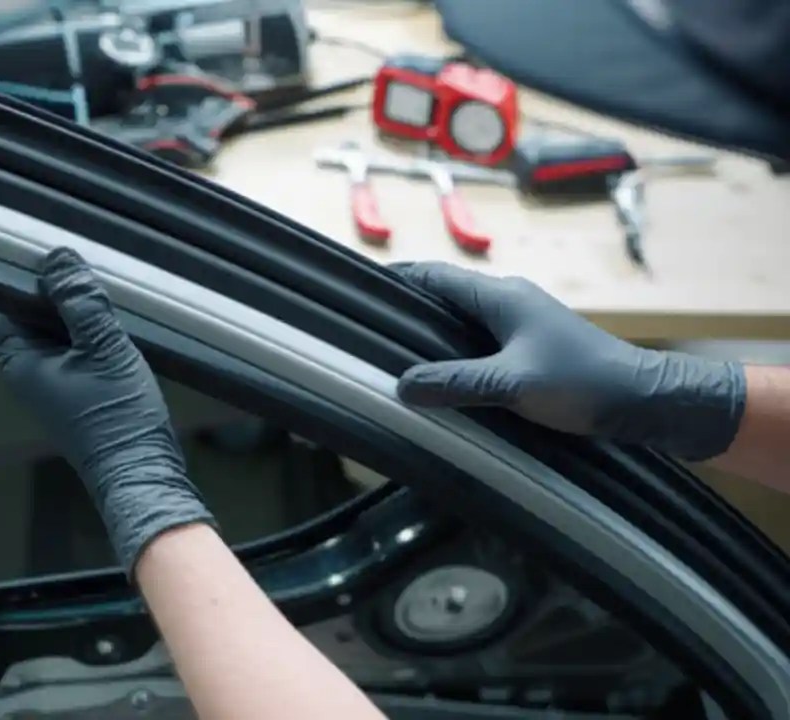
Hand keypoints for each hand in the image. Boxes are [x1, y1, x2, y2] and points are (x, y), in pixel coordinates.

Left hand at [0, 248, 215, 574]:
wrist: (142, 470)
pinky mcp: (78, 389)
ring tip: (103, 286)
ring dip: (76, 309)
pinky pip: (76, 347)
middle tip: (82, 262)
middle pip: (30, 313)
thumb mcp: (103, 345)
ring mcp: (54, 382)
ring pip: (57, 329)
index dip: (20, 275)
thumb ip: (79, 299)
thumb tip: (57, 258)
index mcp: (20, 361)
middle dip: (54, 288)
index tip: (44, 249)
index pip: (2, 303)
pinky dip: (90, 330)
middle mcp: (29, 372)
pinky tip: (115, 318)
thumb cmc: (117, 414)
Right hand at [393, 262, 745, 460]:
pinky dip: (452, 353)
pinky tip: (439, 379)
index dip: (395, 279)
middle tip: (364, 331)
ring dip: (429, 335)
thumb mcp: (512, 383)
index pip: (434, 276)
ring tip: (390, 356)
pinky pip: (478, 342)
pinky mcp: (530, 348)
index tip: (356, 290)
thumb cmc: (581, 382)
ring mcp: (521, 324)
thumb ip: (455, 382)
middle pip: (443, 296)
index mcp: (500, 295)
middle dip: (405, 310)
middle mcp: (508, 301)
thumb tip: (400, 385)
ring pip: (460, 321)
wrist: (644, 399)